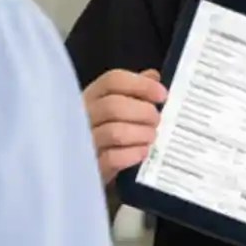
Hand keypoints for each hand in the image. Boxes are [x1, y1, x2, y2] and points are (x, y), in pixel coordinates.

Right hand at [83, 69, 167, 185]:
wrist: (84, 169)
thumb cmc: (105, 130)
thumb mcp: (116, 107)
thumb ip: (133, 90)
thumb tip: (153, 76)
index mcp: (92, 95)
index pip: (113, 80)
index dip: (142, 85)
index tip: (162, 94)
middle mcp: (84, 115)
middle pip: (114, 106)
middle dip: (143, 112)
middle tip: (157, 120)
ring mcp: (85, 141)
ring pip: (115, 132)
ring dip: (141, 133)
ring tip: (151, 136)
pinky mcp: (91, 166)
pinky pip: (113, 158)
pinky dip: (133, 154)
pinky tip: (143, 152)